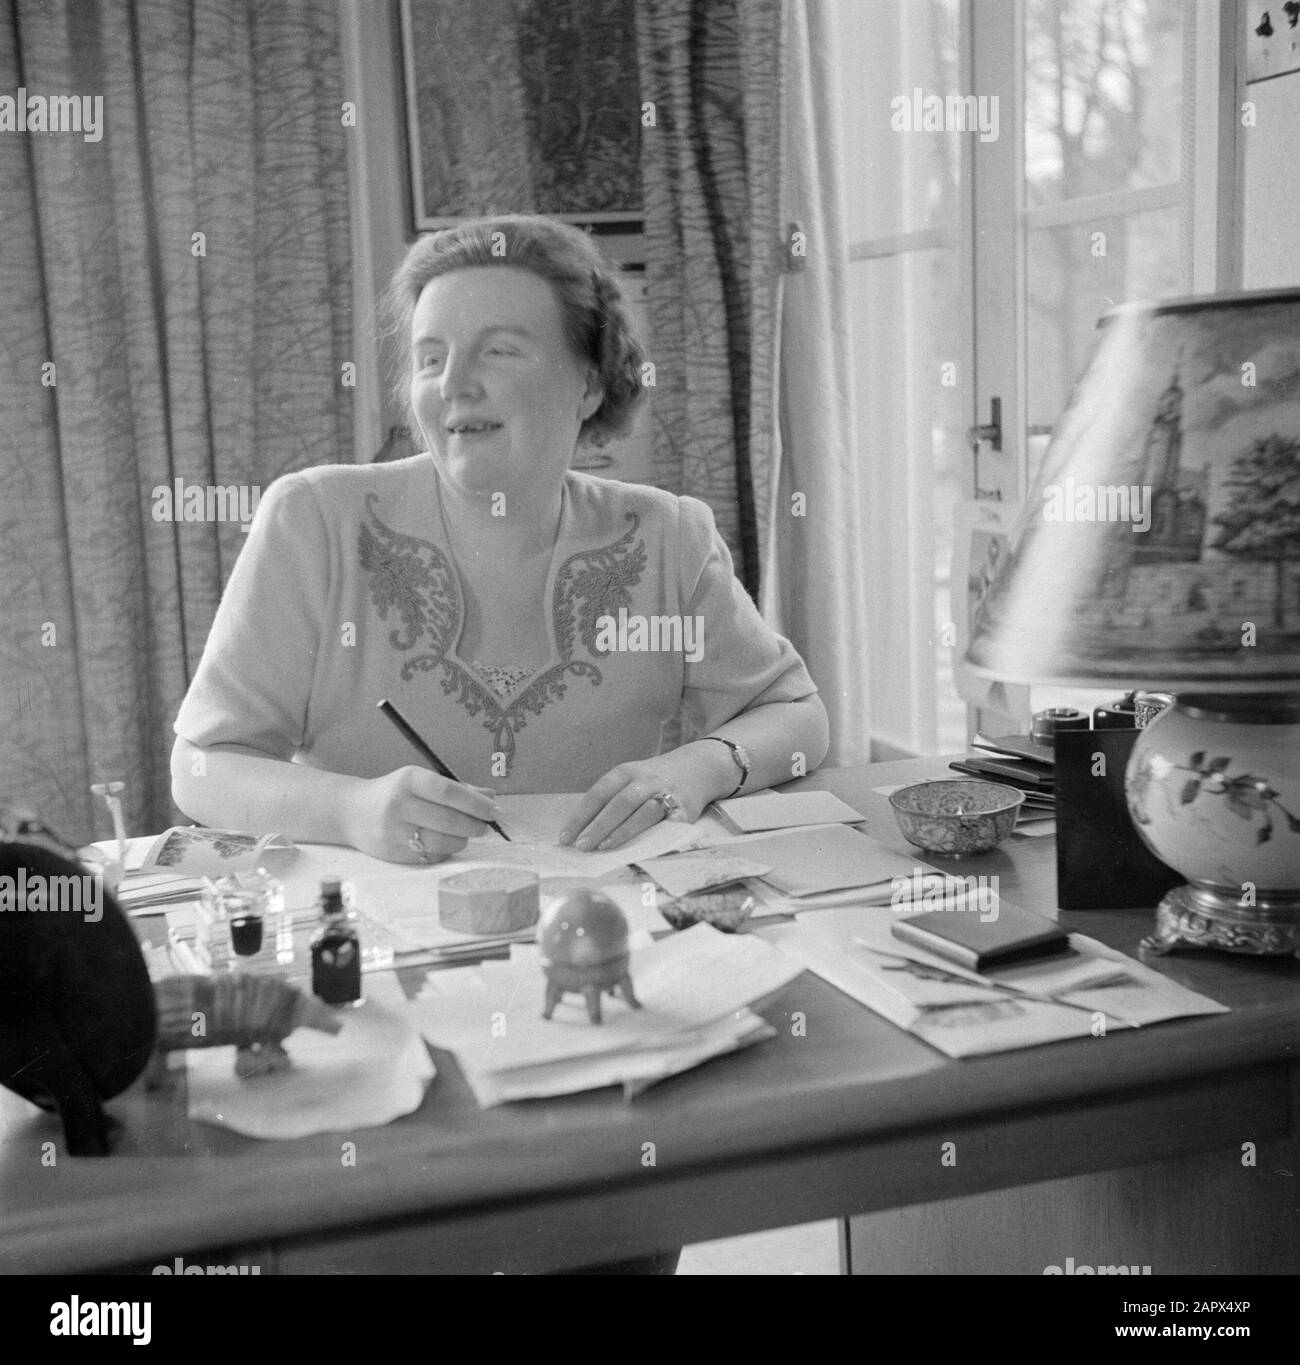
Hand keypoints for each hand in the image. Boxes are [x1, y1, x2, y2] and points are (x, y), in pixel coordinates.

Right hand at [341, 766, 497, 862]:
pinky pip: (430, 856)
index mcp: (408, 780)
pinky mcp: (393, 853)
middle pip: (448, 820)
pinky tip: (443, 843)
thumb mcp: (420, 781)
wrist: (351, 812)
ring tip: (465, 834)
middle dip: (474, 825)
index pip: (448, 791)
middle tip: (485, 826)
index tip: (493, 810)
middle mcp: (399, 805)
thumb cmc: (395, 793)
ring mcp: (394, 831)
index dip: (475, 803)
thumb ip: (456, 789)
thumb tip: (490, 797)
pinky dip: (445, 851)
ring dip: (462, 840)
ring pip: (442, 842)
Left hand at [559, 744, 732, 851]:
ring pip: (644, 812)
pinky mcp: (685, 809)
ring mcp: (667, 793)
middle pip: (620, 803)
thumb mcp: (630, 779)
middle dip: (598, 826)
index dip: (581, 816)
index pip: (598, 794)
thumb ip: (611, 800)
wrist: (698, 767)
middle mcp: (646, 780)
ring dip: (623, 831)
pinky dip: (657, 837)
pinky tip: (643, 849)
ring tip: (605, 848)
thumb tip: (582, 833)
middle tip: (582, 846)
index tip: (566, 838)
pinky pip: (670, 824)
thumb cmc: (653, 780)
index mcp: (626, 772)